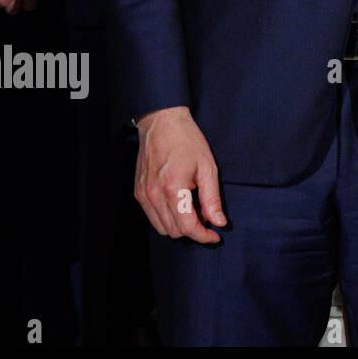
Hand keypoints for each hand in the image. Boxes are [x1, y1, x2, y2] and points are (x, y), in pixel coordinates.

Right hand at [133, 106, 225, 243]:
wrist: (161, 123)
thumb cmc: (187, 141)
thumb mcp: (208, 167)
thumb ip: (212, 198)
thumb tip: (219, 222)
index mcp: (173, 188)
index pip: (187, 227)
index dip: (203, 235)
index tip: (216, 235)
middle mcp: (153, 195)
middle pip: (173, 231)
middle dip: (193, 230)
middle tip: (208, 218)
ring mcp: (143, 195)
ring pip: (161, 227)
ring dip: (179, 226)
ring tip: (195, 210)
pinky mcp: (138, 192)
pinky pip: (152, 216)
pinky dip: (167, 218)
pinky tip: (180, 205)